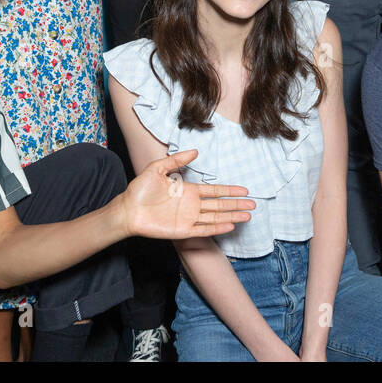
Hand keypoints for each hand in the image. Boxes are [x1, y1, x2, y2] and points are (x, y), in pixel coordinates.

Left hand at [122, 149, 254, 239]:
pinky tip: (230, 225)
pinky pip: (204, 230)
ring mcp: (188, 219)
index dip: (229, 190)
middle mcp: (191, 205)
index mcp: (188, 191)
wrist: (127, 209)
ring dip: (232, 216)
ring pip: (216, 218)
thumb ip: (176, 160)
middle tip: (254, 205)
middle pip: (219, 205)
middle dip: (236, 205)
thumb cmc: (139, 189)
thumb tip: (195, 151)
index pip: (214, 191)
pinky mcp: (183, 231)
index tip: (244, 190)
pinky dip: (217, 228)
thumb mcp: (157, 168)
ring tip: (248, 215)